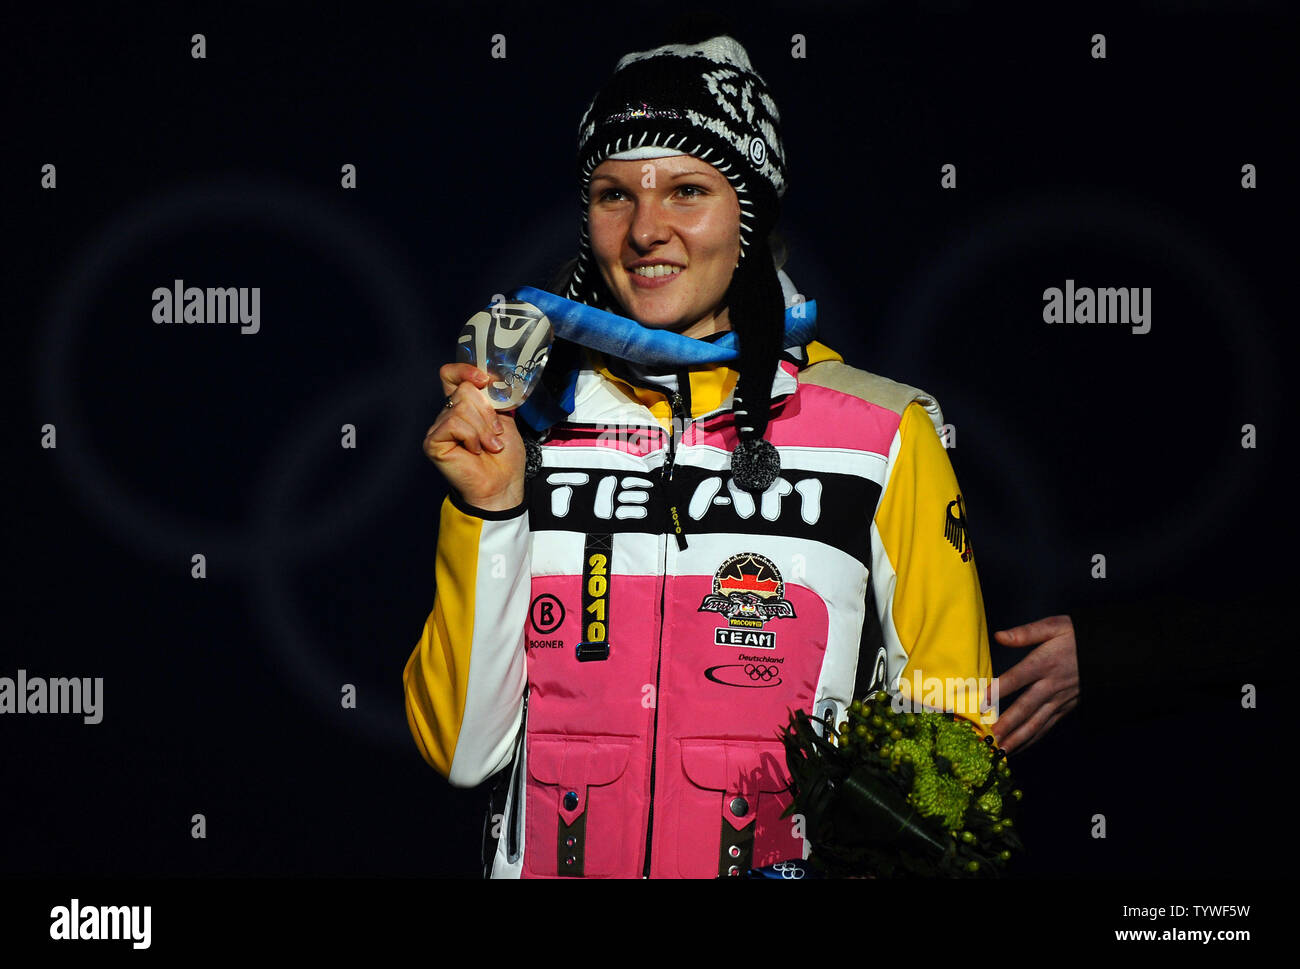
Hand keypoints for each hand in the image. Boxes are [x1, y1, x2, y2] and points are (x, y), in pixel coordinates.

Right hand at [423, 363, 525, 510]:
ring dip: (483, 428)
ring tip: (489, 445)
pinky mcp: (433, 442)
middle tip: (495, 433)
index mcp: (462, 406)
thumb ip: (491, 399)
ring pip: (462, 407)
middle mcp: (447, 415)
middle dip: (487, 412)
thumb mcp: (504, 419)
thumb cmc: (504, 458)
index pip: (450, 374)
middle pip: (464, 389)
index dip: (465, 370)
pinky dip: (472, 437)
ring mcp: (438, 428)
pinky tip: (474, 451)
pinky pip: (454, 424)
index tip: (485, 380)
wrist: (502, 485)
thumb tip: (487, 380)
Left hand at [987, 615, 1079, 754]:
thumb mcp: (1054, 626)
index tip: (981, 701)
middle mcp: (1051, 684)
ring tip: (1000, 751)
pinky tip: (1019, 747)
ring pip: (1036, 723)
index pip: (1017, 677)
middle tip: (990, 739)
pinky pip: (1047, 726)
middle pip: (1026, 707)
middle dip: (1007, 724)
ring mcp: (1059, 699)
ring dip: (1018, 738)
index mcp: (1045, 662)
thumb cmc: (1079, 636)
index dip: (999, 689)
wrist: (1112, 652)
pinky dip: (1032, 739)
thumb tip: (999, 636)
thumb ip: (1026, 633)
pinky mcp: (1066, 708)